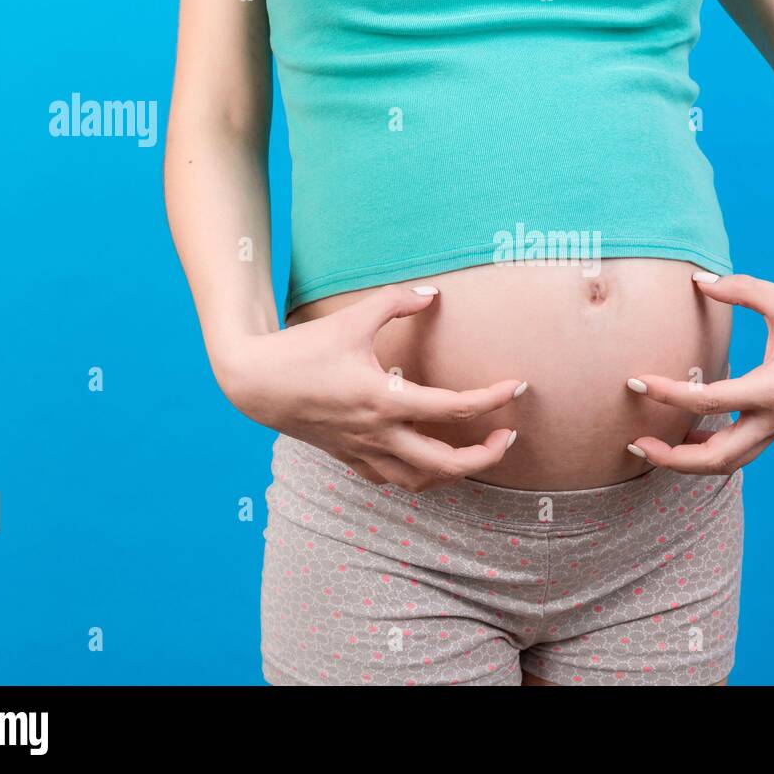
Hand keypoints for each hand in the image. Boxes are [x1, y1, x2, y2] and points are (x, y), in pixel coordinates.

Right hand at [212, 285, 526, 491]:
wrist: (254, 382)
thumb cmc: (303, 348)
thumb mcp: (352, 319)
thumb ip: (396, 301)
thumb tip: (432, 293)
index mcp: (384, 400)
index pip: (454, 408)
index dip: (494, 399)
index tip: (519, 387)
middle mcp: (379, 433)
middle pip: (448, 463)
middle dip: (487, 455)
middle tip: (510, 436)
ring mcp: (364, 451)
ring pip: (422, 480)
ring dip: (456, 472)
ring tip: (477, 452)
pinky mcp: (350, 457)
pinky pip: (394, 480)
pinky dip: (421, 475)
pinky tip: (432, 459)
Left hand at [625, 272, 773, 474]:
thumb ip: (740, 288)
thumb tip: (698, 280)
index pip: (710, 401)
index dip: (668, 394)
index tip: (637, 382)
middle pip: (717, 458)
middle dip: (673, 458)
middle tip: (634, 442)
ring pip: (728, 464)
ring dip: (687, 463)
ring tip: (650, 447)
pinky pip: (738, 453)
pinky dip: (707, 452)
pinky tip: (682, 437)